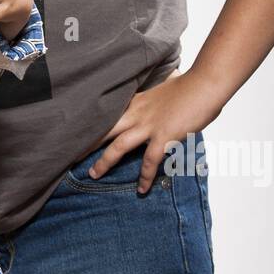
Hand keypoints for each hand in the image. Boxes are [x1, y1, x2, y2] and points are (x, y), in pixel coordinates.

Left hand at [87, 69, 222, 191]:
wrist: (205, 84)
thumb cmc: (191, 85)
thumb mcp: (165, 89)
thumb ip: (155, 99)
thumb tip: (158, 105)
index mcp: (137, 101)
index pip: (108, 113)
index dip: (92, 123)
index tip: (77, 130)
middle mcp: (137, 112)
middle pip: (104, 129)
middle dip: (86, 142)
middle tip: (68, 153)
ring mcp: (148, 125)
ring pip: (118, 146)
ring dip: (104, 162)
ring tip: (93, 175)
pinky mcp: (163, 136)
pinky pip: (149, 161)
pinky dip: (144, 177)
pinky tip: (141, 189)